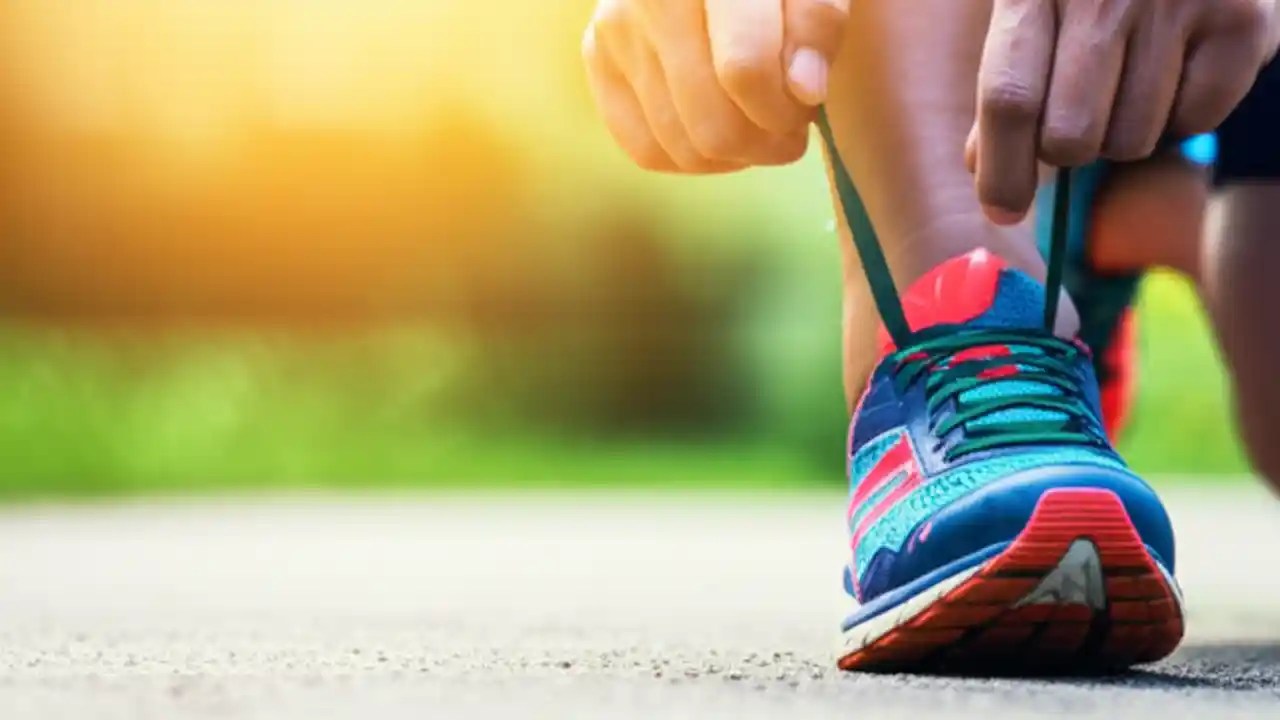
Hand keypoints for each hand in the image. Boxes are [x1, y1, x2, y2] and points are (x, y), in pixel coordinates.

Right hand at [582, 0, 850, 172]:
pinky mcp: (597, 55)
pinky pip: (645, 148)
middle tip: (789, 126)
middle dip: (765, 144)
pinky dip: (693, 158)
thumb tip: (805, 88)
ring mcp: (616, 27)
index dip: (786, 111)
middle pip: (711, 123)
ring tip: (759, 123)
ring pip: (681, 147)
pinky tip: (720, 130)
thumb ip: (819, 22)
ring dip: (735, 155)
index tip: (807, 107)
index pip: (745, 71)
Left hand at [968, 0, 1279, 223]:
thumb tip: (979, 165)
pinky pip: (1196, 121)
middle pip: (1070, 136)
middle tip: (1080, 116)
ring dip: (1124, 134)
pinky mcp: (1241, 19)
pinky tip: (1179, 68)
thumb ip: (1010, 82)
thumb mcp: (1038, 12)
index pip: (1010, 98)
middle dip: (1067, 151)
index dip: (1002, 170)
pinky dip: (1184, 115)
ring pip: (1132, 140)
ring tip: (1132, 80)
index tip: (1003, 210)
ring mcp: (1177, 1)